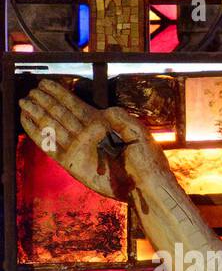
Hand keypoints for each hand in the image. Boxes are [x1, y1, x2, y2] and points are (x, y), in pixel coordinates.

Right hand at [19, 79, 166, 201]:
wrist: (144, 187)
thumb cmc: (146, 160)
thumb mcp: (138, 133)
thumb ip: (121, 117)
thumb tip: (105, 110)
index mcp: (101, 124)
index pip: (74, 104)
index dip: (59, 93)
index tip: (45, 83)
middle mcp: (86, 134)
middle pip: (60, 113)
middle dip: (44, 101)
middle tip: (30, 92)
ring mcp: (78, 147)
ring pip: (52, 126)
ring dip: (38, 114)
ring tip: (24, 102)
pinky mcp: (71, 162)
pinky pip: (50, 146)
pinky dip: (37, 134)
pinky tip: (27, 122)